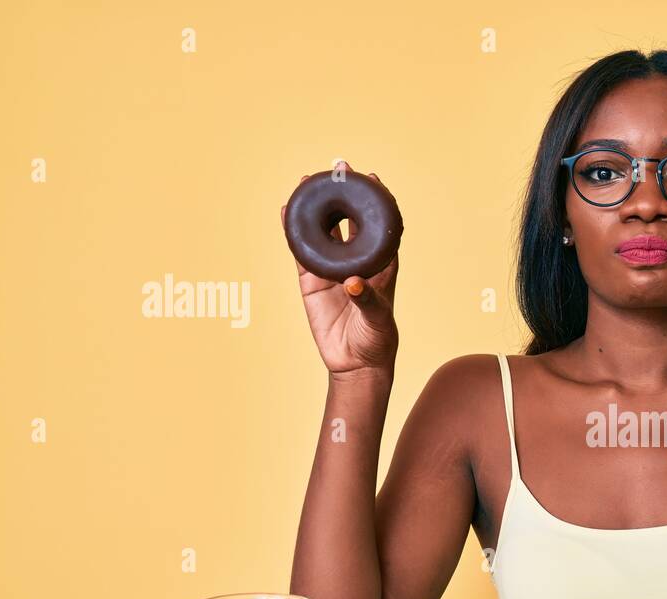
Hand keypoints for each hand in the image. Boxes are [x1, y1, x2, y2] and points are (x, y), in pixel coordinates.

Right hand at [281, 160, 399, 374]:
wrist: (355, 363)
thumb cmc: (377, 339)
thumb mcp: (378, 318)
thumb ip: (368, 300)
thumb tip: (353, 283)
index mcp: (380, 265)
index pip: (380, 227)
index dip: (377, 202)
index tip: (372, 178)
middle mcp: (356, 261)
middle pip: (349, 220)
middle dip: (344, 194)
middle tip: (337, 168)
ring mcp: (332, 269)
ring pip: (323, 231)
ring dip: (317, 207)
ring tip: (308, 180)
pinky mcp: (311, 281)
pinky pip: (300, 252)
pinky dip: (293, 232)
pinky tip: (286, 211)